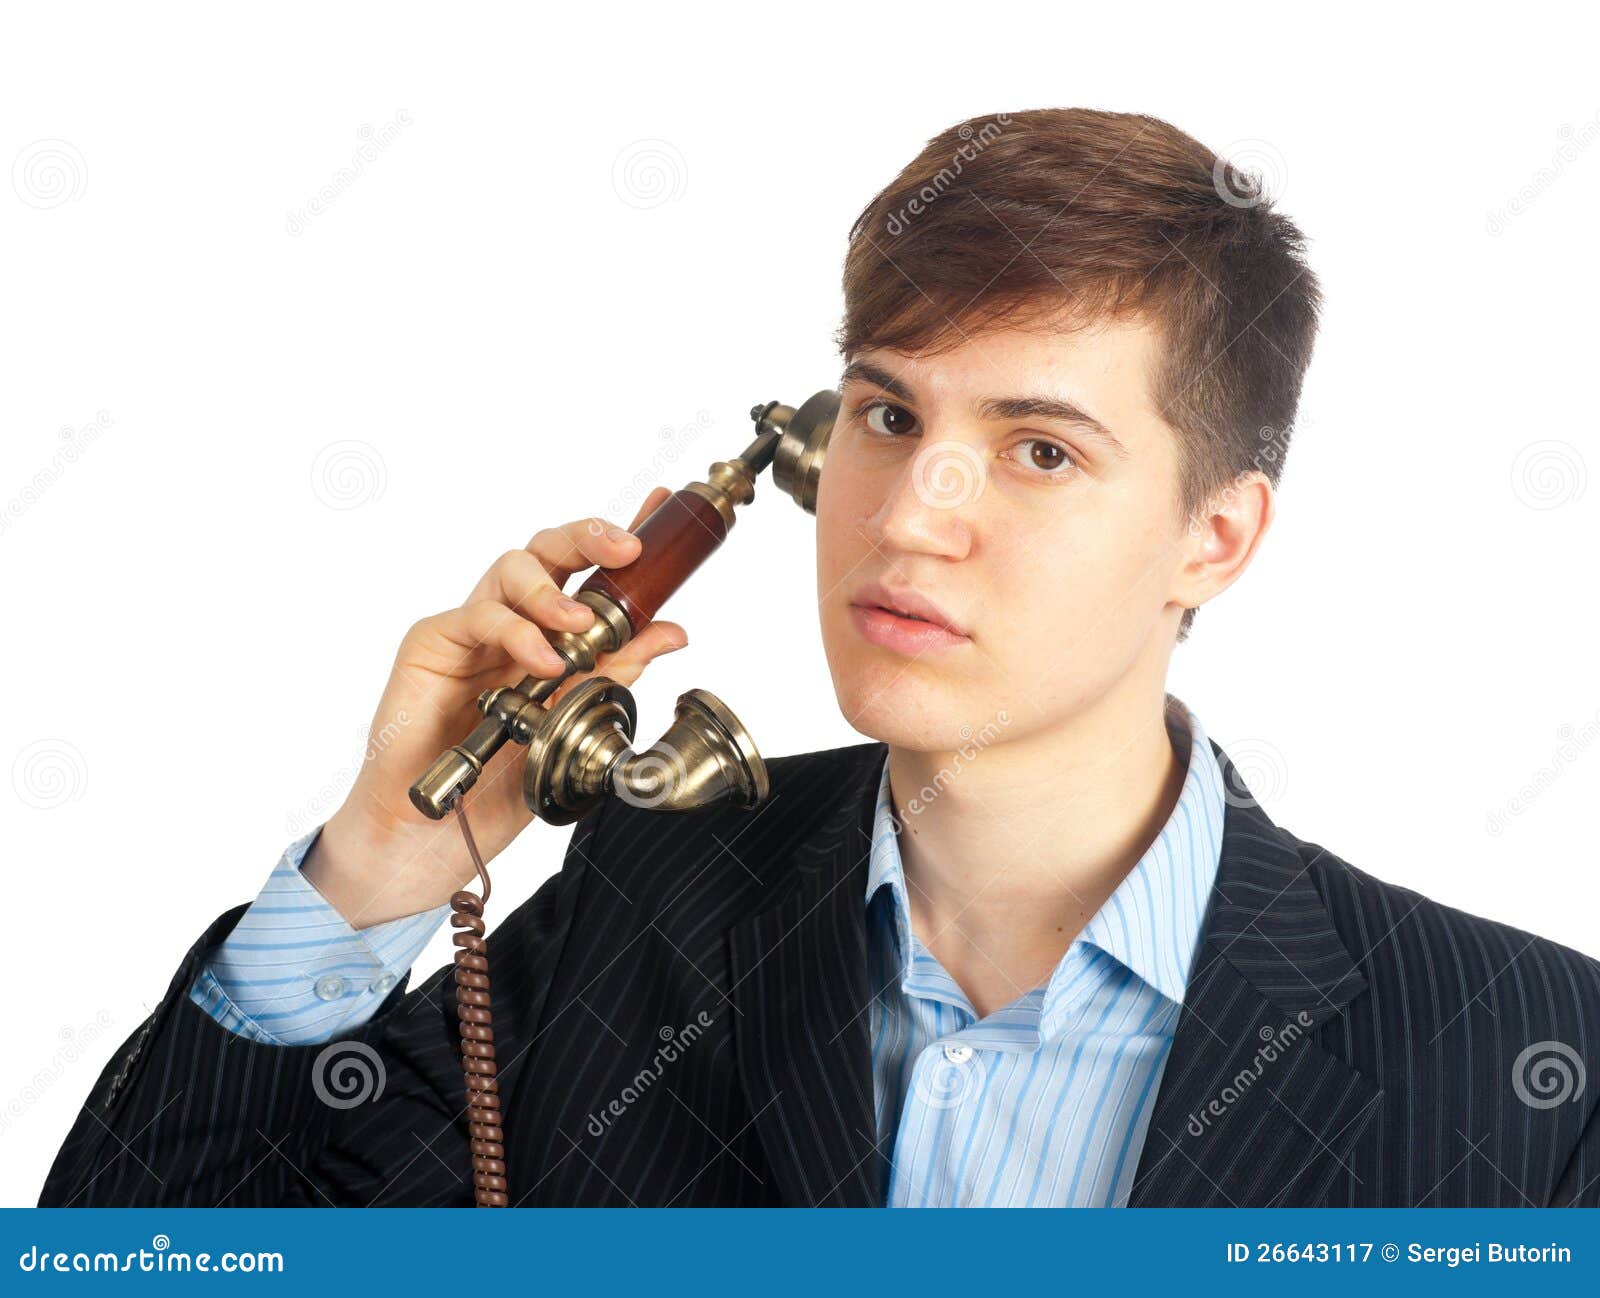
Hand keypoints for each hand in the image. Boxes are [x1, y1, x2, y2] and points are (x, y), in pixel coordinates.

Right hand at [302, 487, 682, 926]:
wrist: (438, 829)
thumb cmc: (501, 778)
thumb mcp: (578, 718)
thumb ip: (619, 669)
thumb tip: (673, 631)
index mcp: (552, 634)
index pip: (590, 570)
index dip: (620, 536)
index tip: (660, 507)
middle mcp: (515, 620)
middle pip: (549, 550)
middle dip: (590, 537)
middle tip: (627, 548)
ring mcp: (474, 628)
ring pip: (513, 567)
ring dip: (554, 590)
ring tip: (581, 624)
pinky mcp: (435, 641)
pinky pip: (480, 616)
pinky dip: (519, 634)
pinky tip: (542, 662)